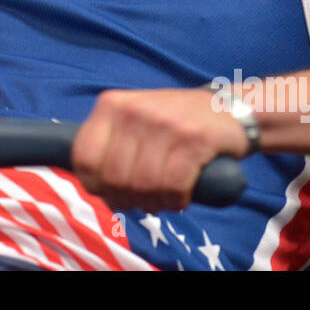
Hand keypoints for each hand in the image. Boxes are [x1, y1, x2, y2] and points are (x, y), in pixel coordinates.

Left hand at [72, 88, 249, 211]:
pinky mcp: (194, 139)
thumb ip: (109, 147)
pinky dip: (176, 201)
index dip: (95, 185)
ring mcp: (164, 123)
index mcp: (111, 105)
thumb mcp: (132, 122)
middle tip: (143, 201)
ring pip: (144, 185)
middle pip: (115, 178)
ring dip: (154, 203)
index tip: (111, 192)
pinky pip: (174, 186)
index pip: (85, 157)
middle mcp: (134, 110)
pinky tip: (182, 196)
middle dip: (127, 200)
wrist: (225, 109)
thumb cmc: (172, 124)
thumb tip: (92, 187)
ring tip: (164, 199)